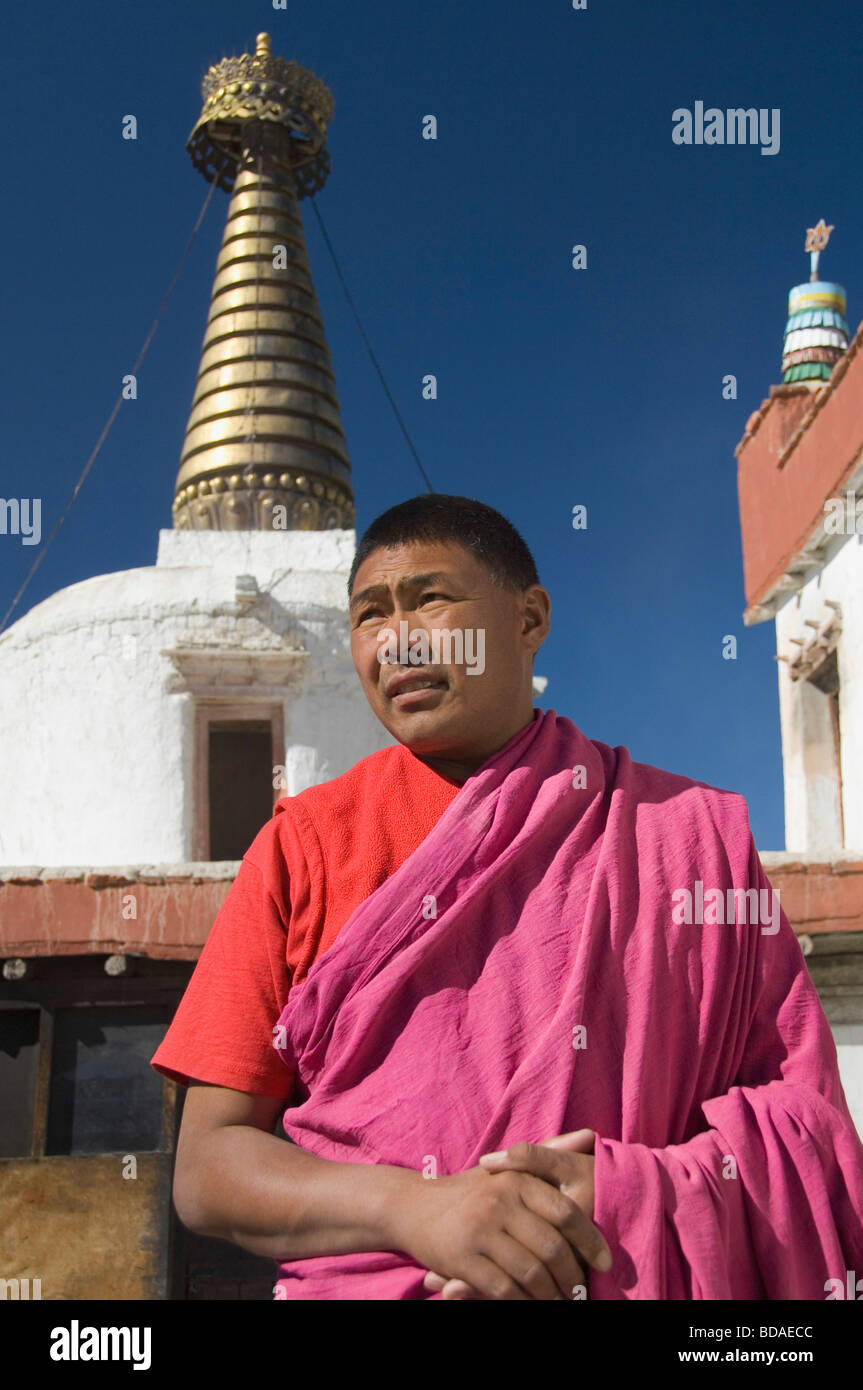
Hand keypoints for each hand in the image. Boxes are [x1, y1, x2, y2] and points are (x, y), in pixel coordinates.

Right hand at [422, 1128, 606, 1299]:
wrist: (412, 1207)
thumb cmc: (470, 1191)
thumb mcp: (506, 1170)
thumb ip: (547, 1156)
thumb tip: (590, 1136)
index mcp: (515, 1180)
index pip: (565, 1212)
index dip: (590, 1241)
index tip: (606, 1263)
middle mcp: (499, 1201)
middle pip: (552, 1247)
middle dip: (573, 1277)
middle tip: (583, 1294)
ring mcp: (479, 1230)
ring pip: (531, 1273)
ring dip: (552, 1295)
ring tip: (562, 1302)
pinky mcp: (462, 1258)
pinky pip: (505, 1289)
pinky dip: (524, 1303)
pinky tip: (531, 1305)